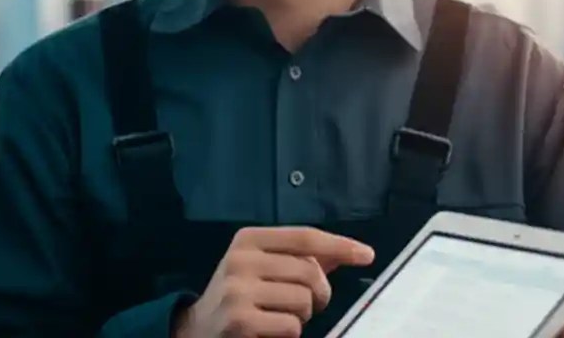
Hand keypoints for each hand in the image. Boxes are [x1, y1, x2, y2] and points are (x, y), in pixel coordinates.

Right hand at [173, 226, 374, 337]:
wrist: (197, 329)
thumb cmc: (241, 295)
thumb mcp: (264, 267)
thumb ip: (304, 258)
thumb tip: (352, 251)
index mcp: (247, 239)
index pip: (304, 237)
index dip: (340, 245)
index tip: (366, 255)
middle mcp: (240, 260)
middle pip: (310, 272)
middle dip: (319, 293)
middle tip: (309, 304)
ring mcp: (237, 291)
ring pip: (303, 301)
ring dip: (303, 316)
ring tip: (281, 316)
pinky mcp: (240, 320)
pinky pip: (292, 327)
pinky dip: (291, 334)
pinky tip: (270, 330)